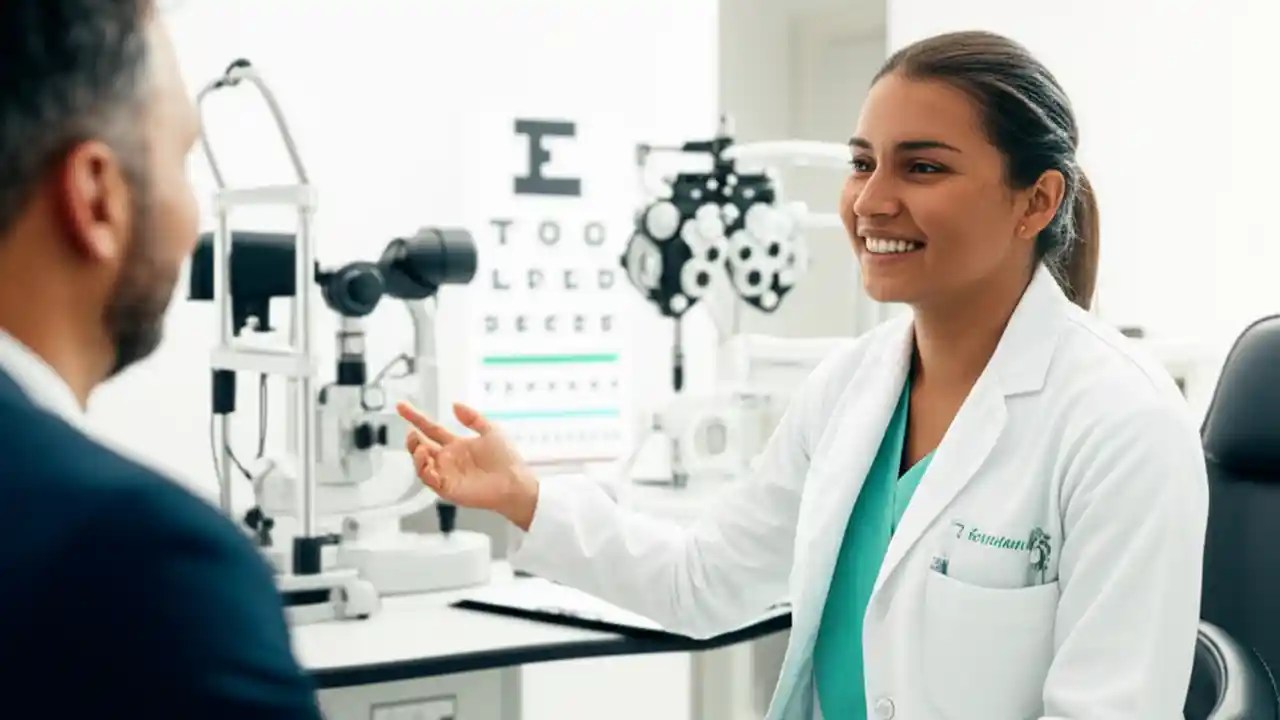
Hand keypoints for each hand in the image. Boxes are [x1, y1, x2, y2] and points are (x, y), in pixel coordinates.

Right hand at [396, 401, 538, 530]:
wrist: (516, 482)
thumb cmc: (507, 459)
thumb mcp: (491, 430)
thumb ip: (472, 418)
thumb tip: (454, 404)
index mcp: (455, 445)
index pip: (430, 430)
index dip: (415, 418)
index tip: (401, 406)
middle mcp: (448, 460)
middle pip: (420, 447)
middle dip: (412, 440)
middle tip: (412, 433)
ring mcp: (446, 474)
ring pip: (421, 465)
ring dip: (416, 455)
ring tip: (420, 447)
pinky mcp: (448, 489)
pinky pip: (429, 481)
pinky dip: (424, 471)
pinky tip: (428, 461)